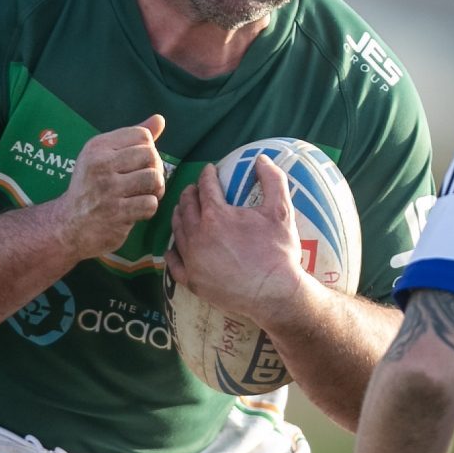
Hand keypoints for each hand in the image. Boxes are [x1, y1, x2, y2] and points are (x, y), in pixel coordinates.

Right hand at [53, 115, 166, 258]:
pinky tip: (135, 211)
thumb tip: (160, 119)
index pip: (142, 135)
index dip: (148, 150)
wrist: (69, 225)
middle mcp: (101, 164)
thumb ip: (132, 139)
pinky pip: (150, 204)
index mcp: (97, 146)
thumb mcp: (103, 157)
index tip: (139, 164)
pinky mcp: (117, 212)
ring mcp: (108, 189)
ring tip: (143, 195)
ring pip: (154, 179)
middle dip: (155, 170)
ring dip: (156, 190)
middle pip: (151, 156)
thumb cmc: (90, 188)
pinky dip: (148, 209)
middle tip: (145, 183)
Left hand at [166, 155, 311, 325]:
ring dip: (180, 216)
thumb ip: (273, 180)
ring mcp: (192, 259)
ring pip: (177, 230)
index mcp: (216, 215)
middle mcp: (198, 235)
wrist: (275, 294)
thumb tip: (261, 158)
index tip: (210, 170)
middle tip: (196, 189)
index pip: (206, 187)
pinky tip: (175, 246)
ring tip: (184, 210)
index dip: (208, 174)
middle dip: (191, 193)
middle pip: (186, 206)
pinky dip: (173, 250)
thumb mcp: (281, 211)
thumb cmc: (279, 252)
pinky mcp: (192, 281)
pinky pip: (173, 262)